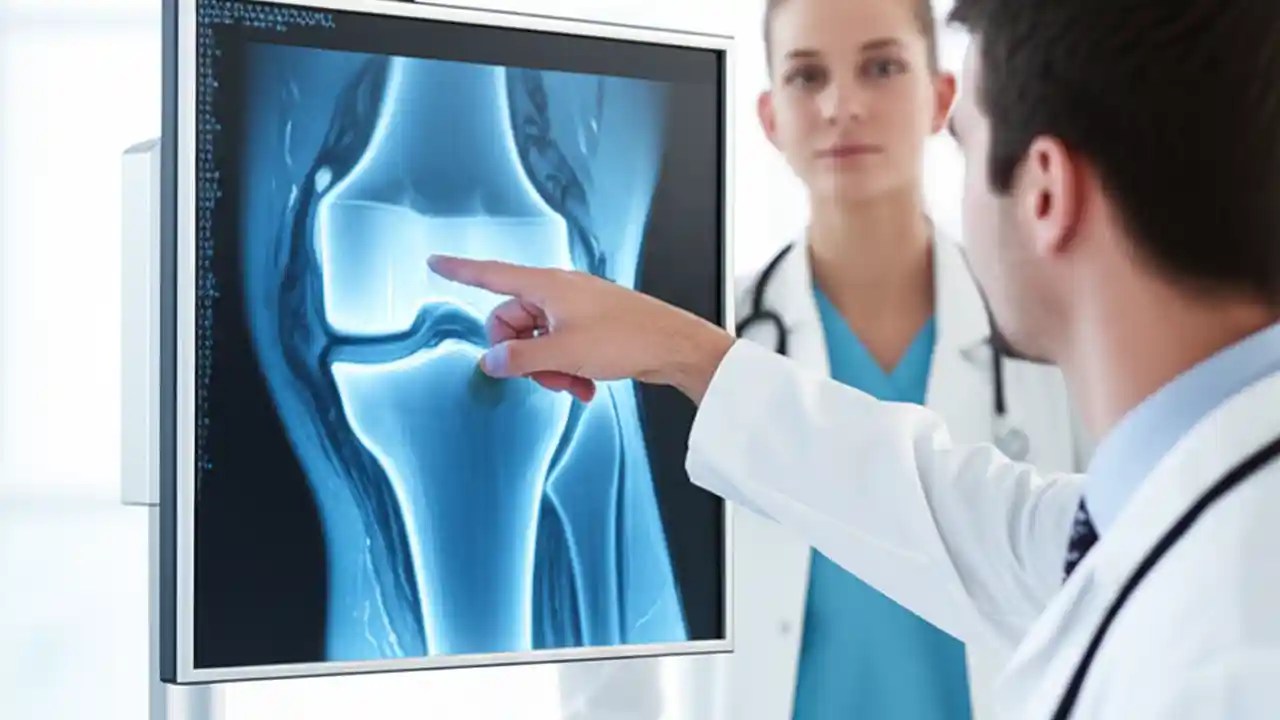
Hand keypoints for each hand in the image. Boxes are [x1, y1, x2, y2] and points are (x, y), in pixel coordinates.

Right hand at [426, 255, 734, 403]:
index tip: (435, 262)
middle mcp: (559, 292)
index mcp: (547, 285)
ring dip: (547, 369)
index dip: (460, 270)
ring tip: (572, 384)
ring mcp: (575, 310)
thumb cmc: (629, 338)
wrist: (674, 347)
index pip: (491, 275)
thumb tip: (492, 362)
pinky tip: (584, 385)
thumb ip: (521, 359)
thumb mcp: (564, 354)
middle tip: (543, 376)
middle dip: (521, 355)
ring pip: (537, 341)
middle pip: (512, 322)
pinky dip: (565, 369)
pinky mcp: (591, 327)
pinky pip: (560, 348)